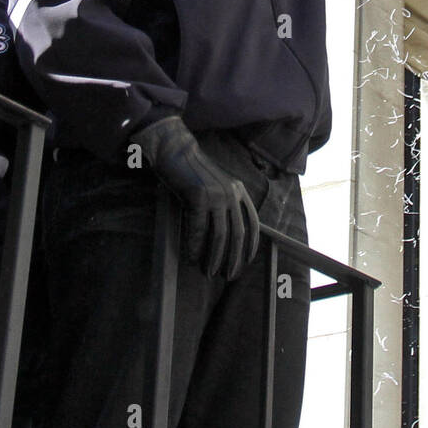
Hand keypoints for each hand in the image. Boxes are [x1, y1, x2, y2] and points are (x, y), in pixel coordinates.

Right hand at [136, 116, 259, 279]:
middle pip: (237, 233)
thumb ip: (224, 204)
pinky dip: (194, 247)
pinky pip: (198, 229)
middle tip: (228, 276)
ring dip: (214, 258)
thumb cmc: (192, 172)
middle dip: (233, 258)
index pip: (252, 223)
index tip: (245, 262)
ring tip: (209, 273)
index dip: (250, 246)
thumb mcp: (216, 187)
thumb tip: (226, 236)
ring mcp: (216, 194)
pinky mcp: (198, 197)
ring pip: (219, 235)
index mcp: (239, 191)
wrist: (175, 152)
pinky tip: (191, 258)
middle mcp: (231, 193)